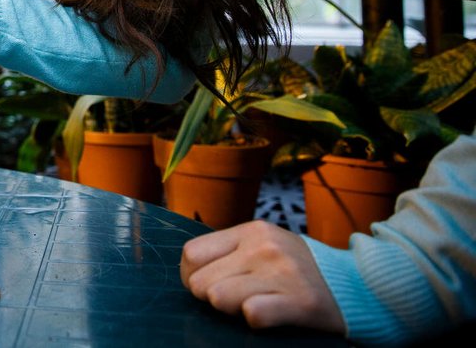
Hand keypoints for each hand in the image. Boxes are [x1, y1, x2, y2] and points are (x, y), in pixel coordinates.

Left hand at [181, 221, 344, 333]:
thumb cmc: (300, 268)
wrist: (359, 284)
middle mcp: (264, 248)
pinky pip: (254, 314)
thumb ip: (230, 251)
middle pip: (200, 282)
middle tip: (236, 300)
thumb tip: (190, 269)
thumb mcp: (265, 244)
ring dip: (231, 310)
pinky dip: (255, 319)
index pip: (191, 254)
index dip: (192, 276)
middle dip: (211, 298)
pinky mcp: (302, 302)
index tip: (209, 286)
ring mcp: (283, 273)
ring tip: (254, 305)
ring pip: (218, 298)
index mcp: (251, 231)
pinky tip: (269, 314)